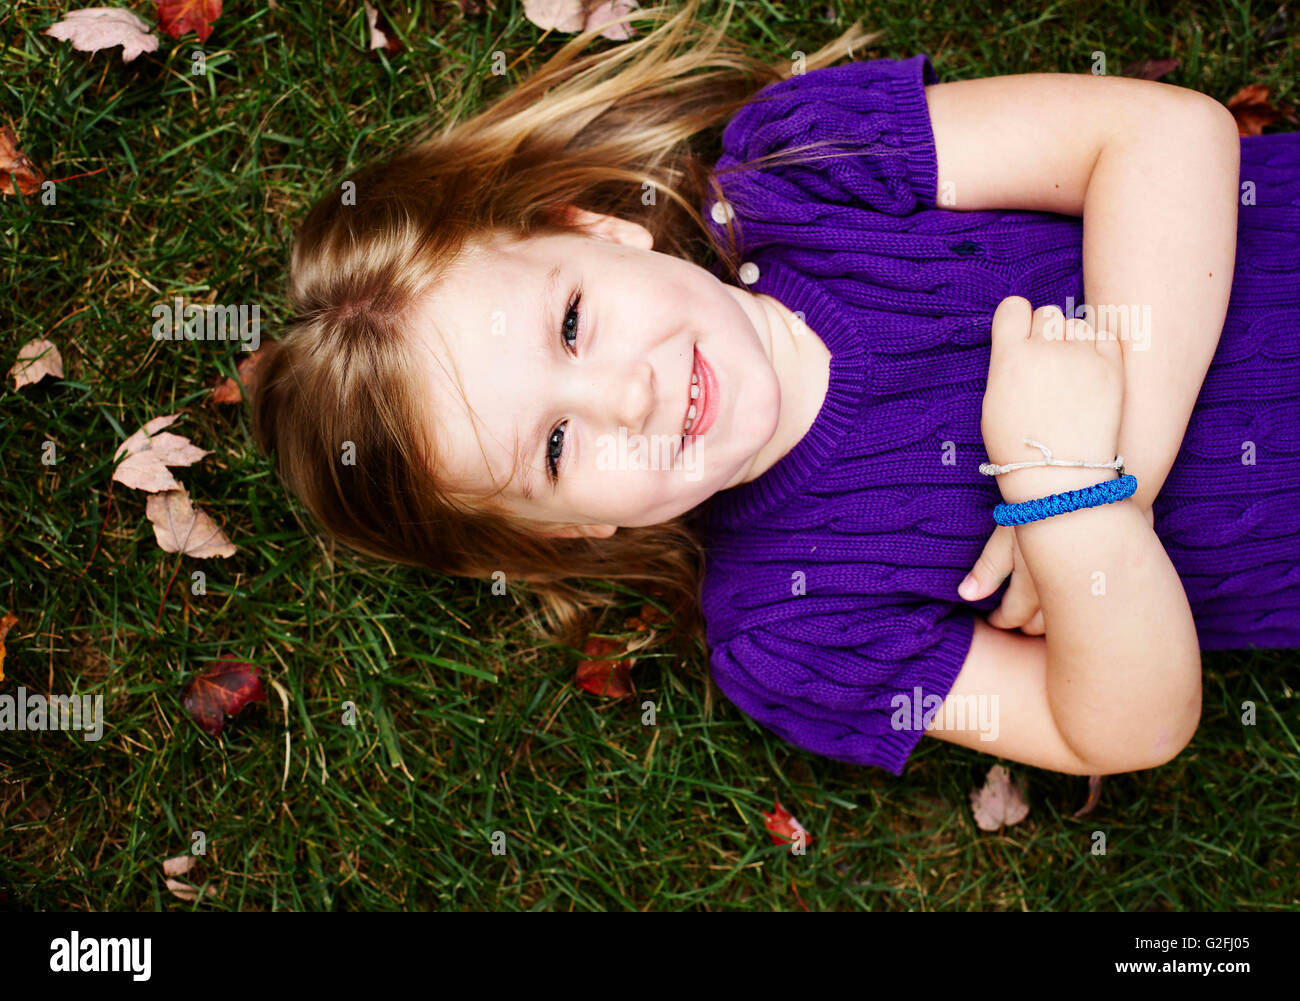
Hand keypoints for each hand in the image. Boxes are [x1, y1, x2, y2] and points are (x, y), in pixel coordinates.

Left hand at [960, 504, 1155, 633]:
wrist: (1096, 482)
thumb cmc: (1044, 501)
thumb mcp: (1010, 530)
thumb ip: (990, 567)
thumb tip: (967, 596)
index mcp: (1032, 585)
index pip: (1013, 617)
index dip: (1001, 619)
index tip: (995, 617)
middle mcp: (1063, 594)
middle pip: (1041, 626)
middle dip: (1026, 624)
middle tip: (1017, 616)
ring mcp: (1090, 588)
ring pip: (1070, 621)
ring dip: (1055, 619)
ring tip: (1043, 609)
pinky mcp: (1117, 576)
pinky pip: (1096, 604)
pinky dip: (1081, 605)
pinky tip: (1075, 593)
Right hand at [982, 297, 1124, 504]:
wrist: (1061, 479)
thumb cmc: (1020, 449)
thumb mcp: (994, 402)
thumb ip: (1008, 364)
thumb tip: (1023, 342)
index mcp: (1009, 357)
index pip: (1012, 307)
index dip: (1017, 320)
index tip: (1021, 336)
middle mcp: (1045, 349)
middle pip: (1047, 314)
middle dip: (1045, 333)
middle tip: (1046, 364)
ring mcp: (1081, 356)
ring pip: (1076, 325)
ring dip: (1072, 342)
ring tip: (1070, 376)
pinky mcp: (1111, 368)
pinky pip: (1104, 337)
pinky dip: (1097, 349)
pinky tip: (1089, 374)